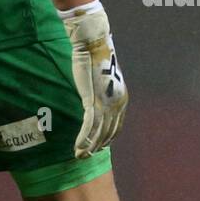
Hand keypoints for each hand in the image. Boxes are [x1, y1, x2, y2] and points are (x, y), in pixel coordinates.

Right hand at [60, 2, 127, 157]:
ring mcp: (107, 104)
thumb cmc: (96, 58)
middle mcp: (118, 104)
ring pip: (98, 133)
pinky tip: (77, 147)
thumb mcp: (102, 79)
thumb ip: (101, 92)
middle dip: (96, 147)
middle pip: (108, 133)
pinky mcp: (94, 101)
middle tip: (85, 156)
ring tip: (78, 156)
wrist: (94, 44)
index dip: (106, 139)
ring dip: (88, 147)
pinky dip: (83, 139)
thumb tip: (93, 98)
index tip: (97, 147)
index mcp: (122, 99)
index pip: (116, 127)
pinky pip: (89, 126)